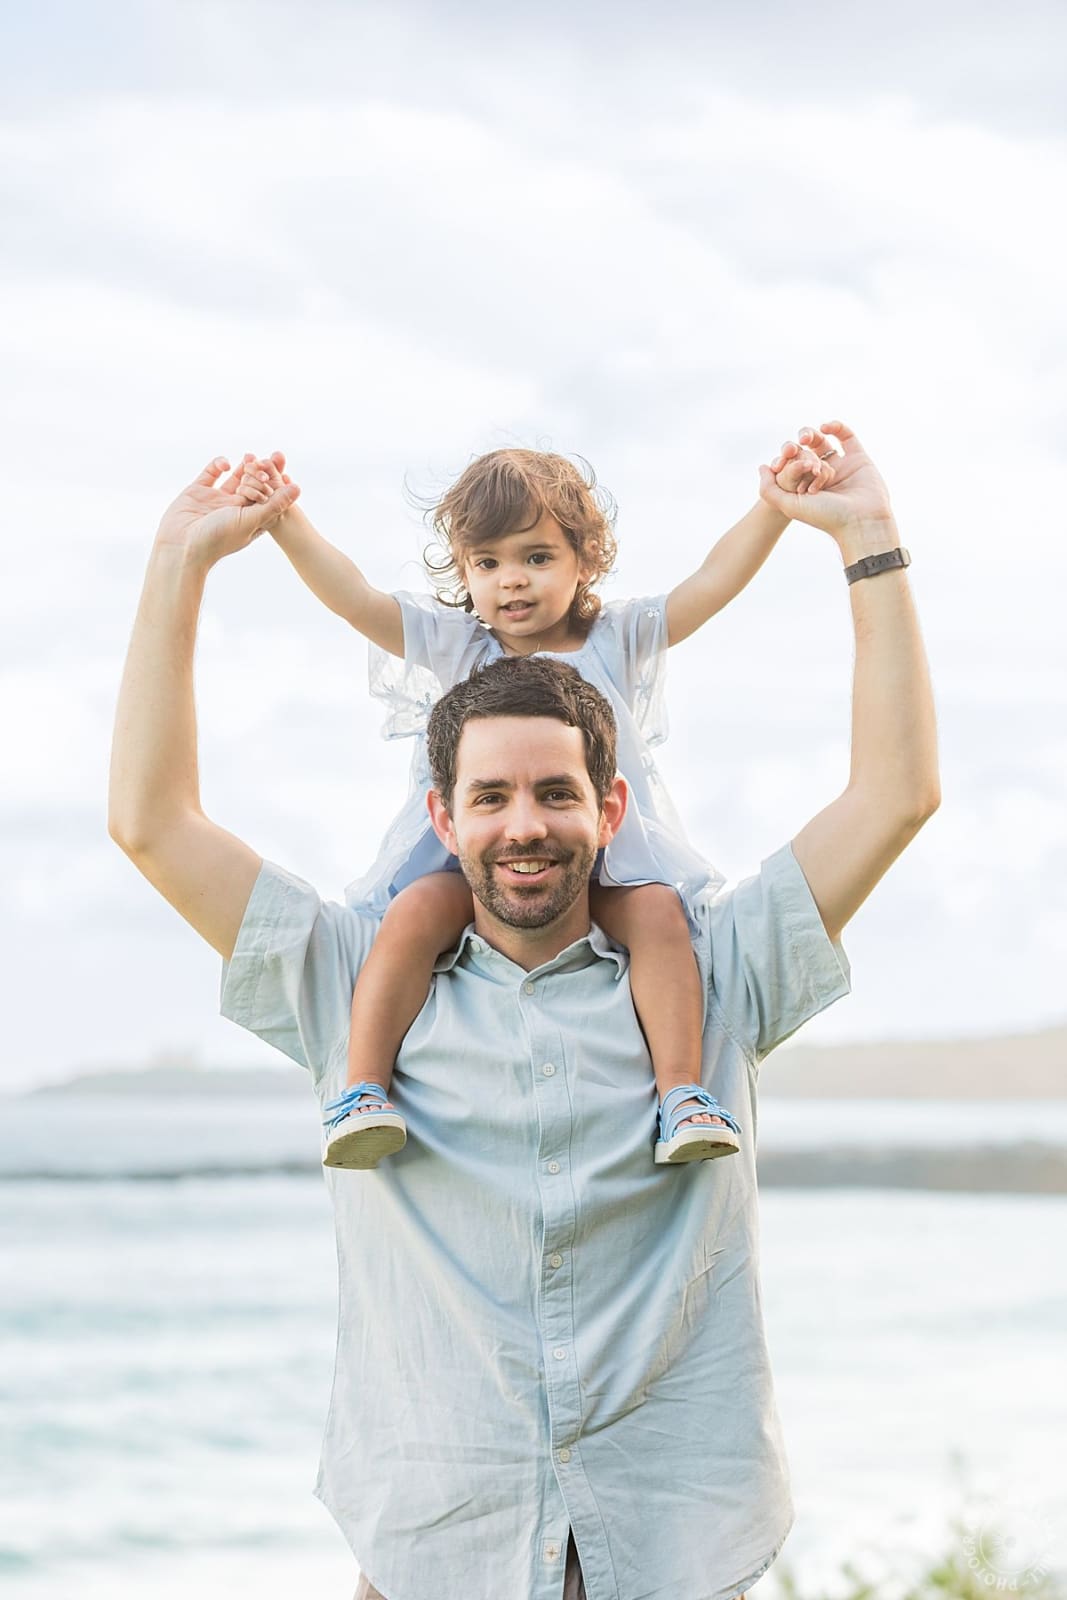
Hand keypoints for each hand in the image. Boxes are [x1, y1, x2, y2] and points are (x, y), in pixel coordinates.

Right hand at [155, 455, 299, 568]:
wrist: (180, 546)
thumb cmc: (218, 539)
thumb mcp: (250, 521)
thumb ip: (274, 504)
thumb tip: (298, 488)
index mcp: (250, 519)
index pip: (268, 498)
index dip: (275, 485)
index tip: (281, 474)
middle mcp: (235, 509)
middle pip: (253, 485)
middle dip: (261, 473)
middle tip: (266, 461)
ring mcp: (216, 499)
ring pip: (235, 477)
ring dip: (244, 466)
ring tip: (250, 457)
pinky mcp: (198, 490)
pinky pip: (212, 472)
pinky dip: (219, 464)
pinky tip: (226, 465)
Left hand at [759, 422, 893, 544]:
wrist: (861, 521)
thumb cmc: (826, 516)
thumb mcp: (789, 505)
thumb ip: (769, 489)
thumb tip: (762, 467)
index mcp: (808, 489)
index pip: (792, 466)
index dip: (784, 460)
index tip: (780, 463)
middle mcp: (824, 478)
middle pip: (806, 452)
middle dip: (796, 449)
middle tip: (791, 450)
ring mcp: (842, 467)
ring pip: (823, 443)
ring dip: (811, 436)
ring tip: (805, 439)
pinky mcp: (859, 458)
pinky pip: (847, 436)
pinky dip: (836, 426)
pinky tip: (824, 427)